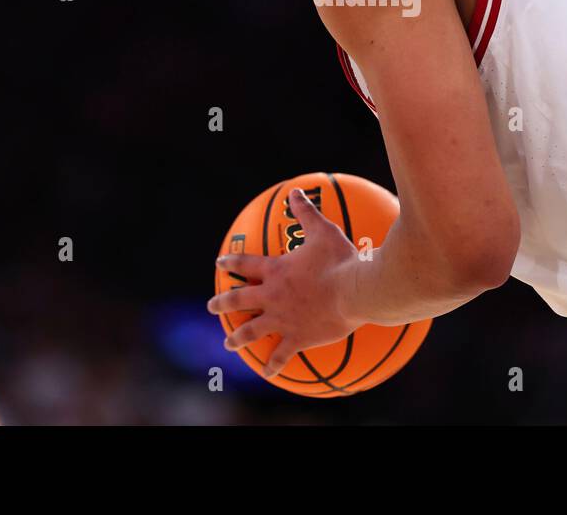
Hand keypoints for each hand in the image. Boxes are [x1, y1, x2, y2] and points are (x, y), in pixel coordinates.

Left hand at [208, 188, 362, 378]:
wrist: (355, 291)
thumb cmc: (340, 260)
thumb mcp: (323, 231)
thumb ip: (306, 212)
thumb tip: (294, 191)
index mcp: (276, 271)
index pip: (247, 264)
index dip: (232, 262)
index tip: (220, 262)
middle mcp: (272, 296)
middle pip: (239, 300)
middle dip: (222, 303)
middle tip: (211, 307)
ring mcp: (282, 320)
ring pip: (252, 331)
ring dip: (238, 338)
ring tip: (229, 345)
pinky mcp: (297, 338)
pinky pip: (281, 355)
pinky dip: (273, 365)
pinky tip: (267, 373)